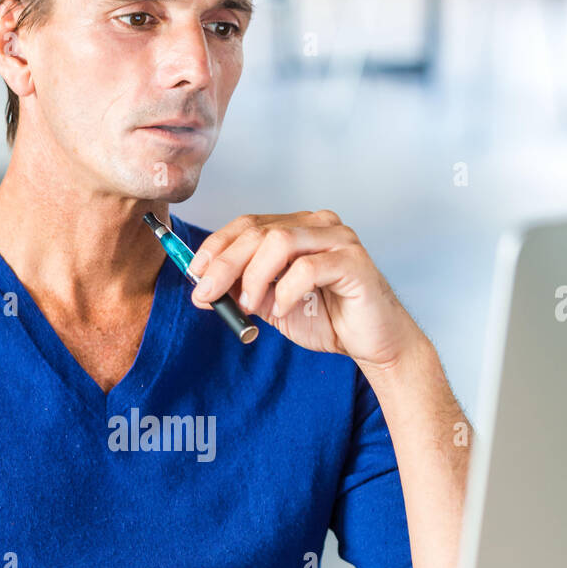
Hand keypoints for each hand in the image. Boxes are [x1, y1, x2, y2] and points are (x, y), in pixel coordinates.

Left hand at [188, 210, 421, 368]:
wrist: (371, 342)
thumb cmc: (328, 318)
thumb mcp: (272, 303)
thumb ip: (244, 289)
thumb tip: (204, 286)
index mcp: (297, 228)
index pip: (248, 225)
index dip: (217, 247)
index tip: (194, 273)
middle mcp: (317, 225)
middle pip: (259, 231)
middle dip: (225, 264)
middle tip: (205, 293)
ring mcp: (338, 240)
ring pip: (280, 241)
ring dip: (253, 276)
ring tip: (248, 304)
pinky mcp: (354, 262)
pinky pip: (308, 268)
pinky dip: (285, 290)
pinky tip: (282, 309)